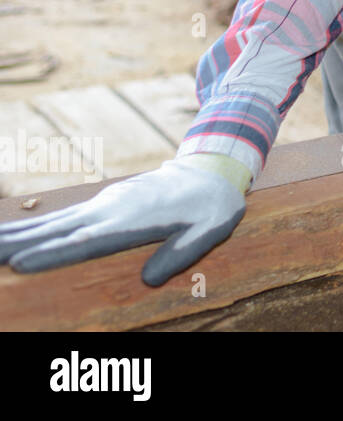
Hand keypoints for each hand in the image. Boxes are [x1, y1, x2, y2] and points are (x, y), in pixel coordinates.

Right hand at [0, 154, 247, 286]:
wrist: (210, 172)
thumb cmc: (212, 207)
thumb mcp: (209, 231)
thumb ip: (181, 254)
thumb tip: (148, 281)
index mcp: (133, 221)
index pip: (85, 242)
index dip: (52, 254)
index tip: (19, 264)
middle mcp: (111, 210)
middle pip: (56, 230)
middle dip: (17, 242)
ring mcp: (104, 204)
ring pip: (53, 222)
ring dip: (16, 233)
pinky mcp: (102, 203)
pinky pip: (61, 217)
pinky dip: (32, 227)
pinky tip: (11, 235)